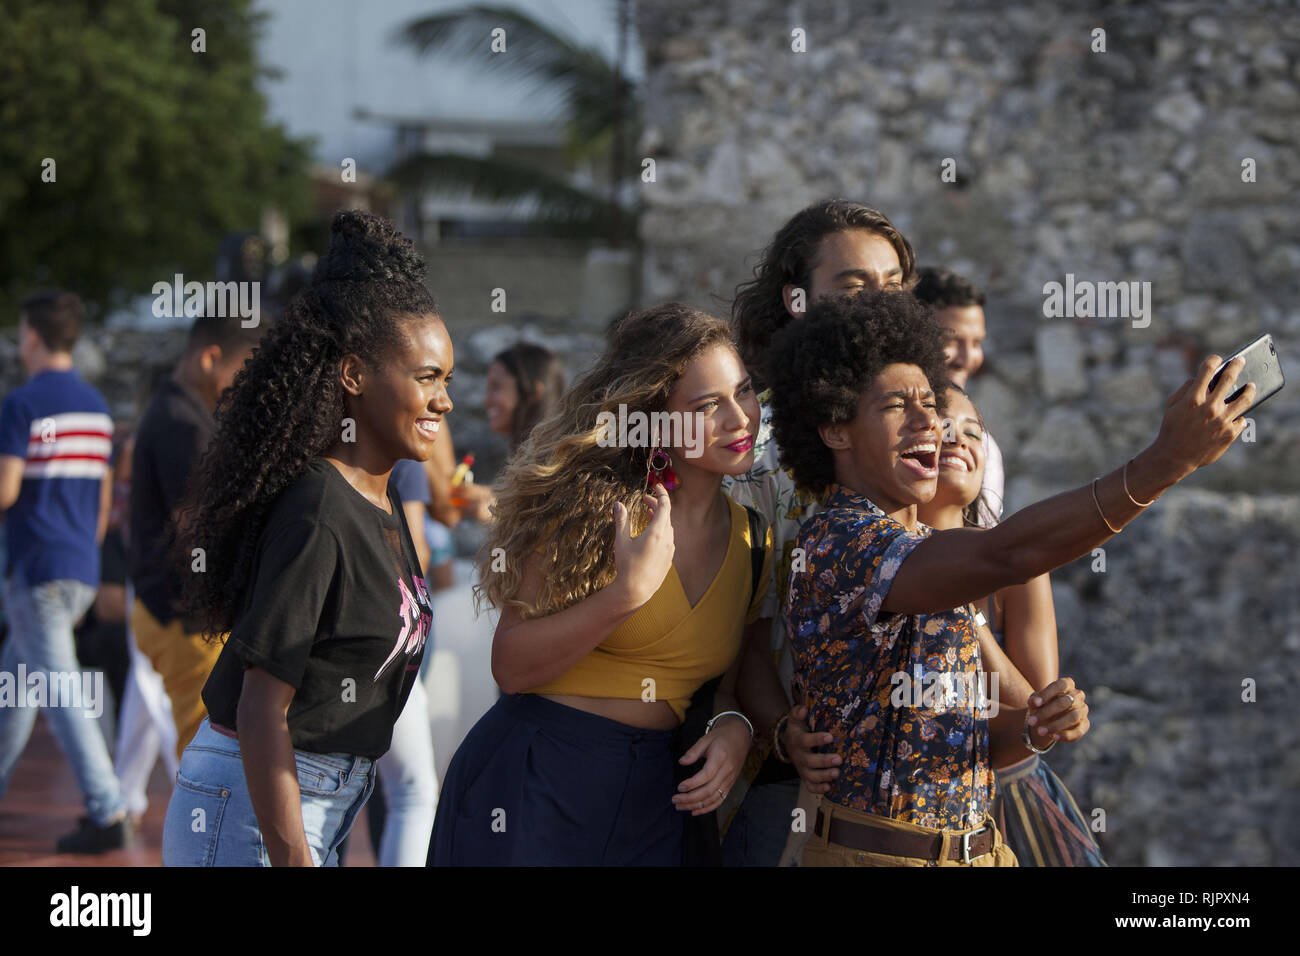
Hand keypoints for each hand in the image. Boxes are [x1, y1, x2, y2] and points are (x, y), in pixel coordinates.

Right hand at [610, 482, 674, 608]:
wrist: (636, 591)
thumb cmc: (627, 566)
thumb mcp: (621, 541)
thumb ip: (621, 521)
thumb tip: (618, 504)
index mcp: (657, 532)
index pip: (665, 506)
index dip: (661, 493)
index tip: (655, 486)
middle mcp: (667, 539)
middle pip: (666, 515)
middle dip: (656, 504)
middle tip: (645, 500)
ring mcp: (670, 550)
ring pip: (668, 527)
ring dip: (659, 517)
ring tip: (648, 513)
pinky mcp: (669, 558)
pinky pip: (668, 538)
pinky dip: (661, 530)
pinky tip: (652, 533)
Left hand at [673, 715, 749, 815]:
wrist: (740, 736)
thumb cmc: (722, 737)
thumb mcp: (706, 738)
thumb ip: (694, 751)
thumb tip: (681, 762)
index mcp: (721, 758)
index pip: (706, 775)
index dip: (693, 783)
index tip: (679, 787)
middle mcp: (727, 771)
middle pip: (709, 790)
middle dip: (690, 798)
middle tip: (675, 800)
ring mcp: (730, 780)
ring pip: (713, 798)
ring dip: (696, 805)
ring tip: (680, 806)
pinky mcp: (730, 785)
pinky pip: (720, 800)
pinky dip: (707, 808)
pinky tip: (694, 811)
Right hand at [785, 705, 839, 793]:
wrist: (789, 744)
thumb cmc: (798, 730)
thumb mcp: (795, 719)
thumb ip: (798, 712)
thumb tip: (804, 709)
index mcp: (797, 741)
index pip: (805, 740)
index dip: (817, 739)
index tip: (830, 736)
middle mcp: (799, 756)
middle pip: (809, 761)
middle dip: (824, 761)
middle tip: (839, 759)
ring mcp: (802, 768)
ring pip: (810, 776)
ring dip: (824, 776)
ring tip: (837, 773)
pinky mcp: (805, 777)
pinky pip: (810, 786)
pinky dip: (818, 789)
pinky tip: (829, 787)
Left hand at [1026, 677, 1089, 744]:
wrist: (1049, 718)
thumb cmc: (1042, 705)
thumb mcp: (1036, 701)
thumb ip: (1034, 700)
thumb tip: (1032, 702)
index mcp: (1067, 684)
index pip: (1061, 685)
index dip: (1047, 694)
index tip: (1033, 704)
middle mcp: (1077, 695)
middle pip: (1065, 702)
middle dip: (1047, 712)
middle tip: (1031, 722)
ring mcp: (1083, 710)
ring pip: (1073, 717)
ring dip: (1055, 725)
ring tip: (1040, 732)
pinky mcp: (1084, 724)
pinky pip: (1078, 731)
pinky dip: (1066, 735)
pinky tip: (1053, 737)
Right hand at [1146, 354, 1255, 483]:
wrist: (1175, 457)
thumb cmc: (1171, 429)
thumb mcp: (1171, 406)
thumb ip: (1185, 390)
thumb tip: (1199, 379)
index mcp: (1193, 398)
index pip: (1208, 369)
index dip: (1214, 360)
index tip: (1218, 358)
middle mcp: (1210, 407)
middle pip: (1230, 378)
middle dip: (1237, 365)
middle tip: (1242, 360)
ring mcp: (1222, 420)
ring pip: (1245, 398)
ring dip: (1250, 389)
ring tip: (1251, 386)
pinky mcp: (1230, 433)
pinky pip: (1241, 420)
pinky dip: (1238, 417)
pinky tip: (1236, 416)